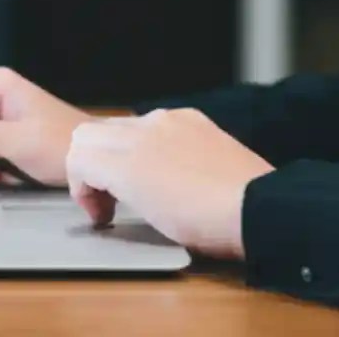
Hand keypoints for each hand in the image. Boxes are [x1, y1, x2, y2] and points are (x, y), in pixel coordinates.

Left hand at [66, 108, 273, 259]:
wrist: (258, 208)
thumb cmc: (249, 204)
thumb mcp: (216, 170)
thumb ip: (192, 166)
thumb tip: (184, 187)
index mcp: (184, 122)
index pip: (132, 130)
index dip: (122, 159)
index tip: (133, 191)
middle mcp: (160, 121)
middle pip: (101, 129)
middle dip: (97, 164)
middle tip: (110, 202)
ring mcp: (142, 138)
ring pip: (83, 139)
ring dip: (86, 175)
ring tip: (104, 210)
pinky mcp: (127, 164)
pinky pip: (80, 163)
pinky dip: (82, 191)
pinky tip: (102, 217)